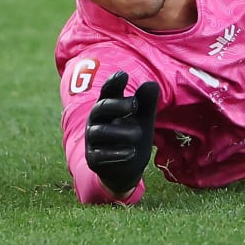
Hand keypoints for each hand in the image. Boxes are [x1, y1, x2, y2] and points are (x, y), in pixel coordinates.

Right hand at [85, 71, 159, 194]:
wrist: (126, 169)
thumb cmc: (132, 137)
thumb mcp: (143, 119)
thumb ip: (147, 103)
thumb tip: (151, 84)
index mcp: (108, 106)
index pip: (108, 91)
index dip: (113, 83)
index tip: (123, 75)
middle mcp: (97, 120)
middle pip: (101, 107)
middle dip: (117, 104)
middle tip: (135, 104)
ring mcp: (92, 140)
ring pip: (101, 131)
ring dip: (121, 131)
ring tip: (139, 133)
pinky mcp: (93, 159)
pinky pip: (100, 155)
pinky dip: (116, 153)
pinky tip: (131, 152)